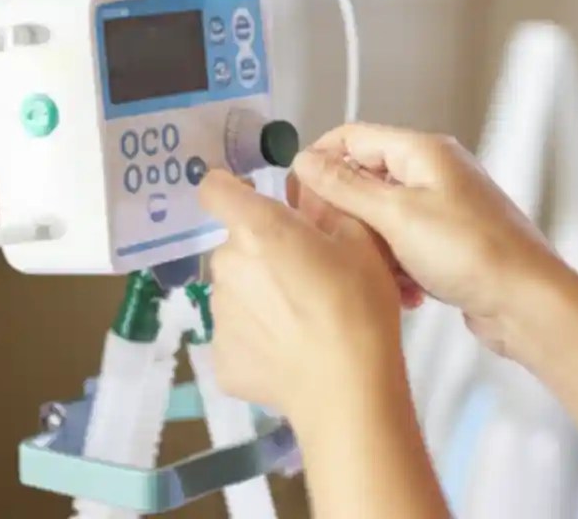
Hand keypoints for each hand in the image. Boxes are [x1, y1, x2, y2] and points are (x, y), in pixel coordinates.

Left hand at [198, 170, 404, 417]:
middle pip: (236, 246)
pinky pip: (238, 335)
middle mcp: (226, 265)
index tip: (255, 203)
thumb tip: (306, 196)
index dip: (232, 190)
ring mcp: (219, 315)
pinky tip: (292, 353)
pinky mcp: (221, 358)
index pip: (215, 189)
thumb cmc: (359, 304)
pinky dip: (259, 338)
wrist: (349, 388)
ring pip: (236, 290)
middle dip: (264, 253)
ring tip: (303, 322)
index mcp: (257, 228)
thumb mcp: (361, 241)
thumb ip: (326, 208)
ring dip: (260, 296)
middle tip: (307, 277)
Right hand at [289, 123, 577, 356]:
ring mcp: (444, 208)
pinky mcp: (449, 242)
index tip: (298, 199)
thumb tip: (306, 161)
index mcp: (423, 152)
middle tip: (335, 245)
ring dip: (373, 249)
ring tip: (380, 274)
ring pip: (381, 220)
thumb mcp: (397, 216)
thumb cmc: (476, 254)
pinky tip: (406, 293)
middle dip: (346, 216)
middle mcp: (435, 173)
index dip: (318, 165)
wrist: (526, 302)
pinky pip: (404, 247)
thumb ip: (347, 186)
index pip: (351, 138)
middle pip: (364, 181)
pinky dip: (397, 268)